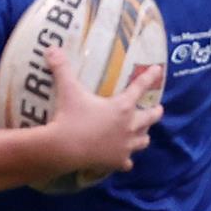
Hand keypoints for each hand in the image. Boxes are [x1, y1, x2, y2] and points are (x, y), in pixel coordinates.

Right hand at [44, 46, 164, 176]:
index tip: (158, 71)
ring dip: (143, 135)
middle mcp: (129, 126)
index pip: (140, 87)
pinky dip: (126, 160)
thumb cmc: (70, 117)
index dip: (150, 77)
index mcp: (122, 106)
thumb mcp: (67, 90)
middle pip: (150, 118)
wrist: (64, 148)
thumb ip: (62, 68)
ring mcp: (125, 146)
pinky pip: (127, 162)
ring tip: (142, 133)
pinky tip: (124, 160)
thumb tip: (51, 48)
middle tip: (157, 109)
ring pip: (143, 141)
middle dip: (155, 112)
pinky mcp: (117, 162)